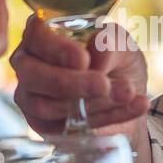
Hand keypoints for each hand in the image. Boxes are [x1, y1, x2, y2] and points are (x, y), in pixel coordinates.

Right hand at [9, 15, 150, 137]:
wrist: (127, 94)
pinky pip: (62, 128)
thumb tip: (97, 59)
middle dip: (70, 82)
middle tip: (103, 85)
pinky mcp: (43, 124)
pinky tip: (133, 106)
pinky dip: (103, 117)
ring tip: (126, 92)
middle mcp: (29, 63)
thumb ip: (109, 43)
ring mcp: (31, 96)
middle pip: (31, 74)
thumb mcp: (121, 43)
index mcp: (43, 34)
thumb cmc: (116, 58)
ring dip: (90, 102)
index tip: (83, 59)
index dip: (56, 49)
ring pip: (45, 105)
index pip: (35, 36)